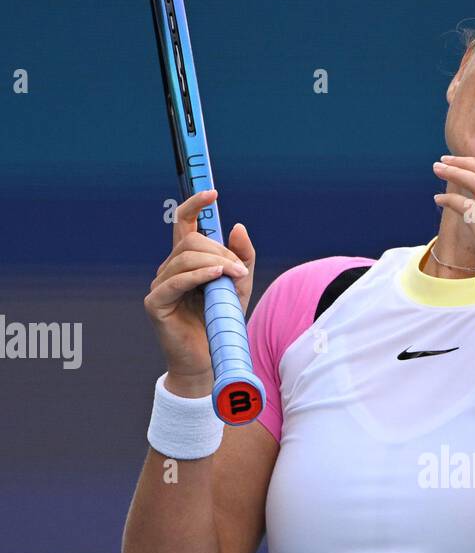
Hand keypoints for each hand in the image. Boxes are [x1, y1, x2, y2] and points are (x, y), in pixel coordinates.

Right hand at [144, 189, 254, 388]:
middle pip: (191, 240)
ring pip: (186, 258)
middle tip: (240, 270)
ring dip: (215, 263)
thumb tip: (237, 226)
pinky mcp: (155, 303)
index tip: (212, 193)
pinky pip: (177, 280)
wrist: (208, 359)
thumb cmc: (220, 322)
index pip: (183, 223)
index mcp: (186, 261)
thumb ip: (242, 258)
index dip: (194, 205)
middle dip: (219, 250)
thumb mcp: (239, 286)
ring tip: (235, 277)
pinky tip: (217, 277)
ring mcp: (159, 285)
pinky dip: (199, 275)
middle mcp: (169, 268)